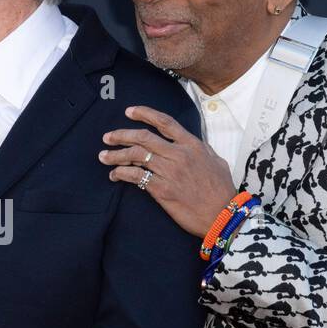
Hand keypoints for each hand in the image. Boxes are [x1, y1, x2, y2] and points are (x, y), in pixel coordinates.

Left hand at [99, 105, 239, 237]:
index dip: (144, 114)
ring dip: (115, 155)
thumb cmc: (221, 190)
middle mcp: (179, 155)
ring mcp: (169, 172)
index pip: (164, 122)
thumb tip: (190, 142)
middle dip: (121, 135)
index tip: (129, 111)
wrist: (223, 215)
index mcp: (192, 145)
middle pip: (143, 137)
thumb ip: (200, 149)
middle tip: (107, 137)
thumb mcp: (216, 161)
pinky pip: (136, 176)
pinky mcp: (162, 190)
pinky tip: (114, 175)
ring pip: (135, 156)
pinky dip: (121, 173)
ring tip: (103, 156)